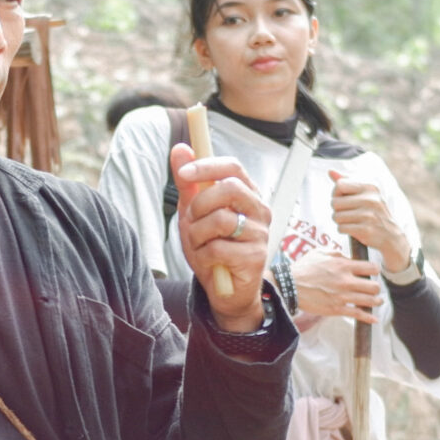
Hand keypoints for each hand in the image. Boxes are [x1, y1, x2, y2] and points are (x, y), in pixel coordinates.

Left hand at [172, 143, 270, 330]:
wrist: (225, 290)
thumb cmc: (212, 247)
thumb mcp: (193, 213)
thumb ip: (188, 183)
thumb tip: (180, 148)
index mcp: (247, 193)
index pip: (232, 167)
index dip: (206, 167)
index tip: (183, 174)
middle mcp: (259, 209)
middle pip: (229, 189)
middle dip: (200, 204)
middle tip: (193, 220)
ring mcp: (260, 233)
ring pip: (220, 220)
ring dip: (198, 234)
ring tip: (200, 245)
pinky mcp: (255, 257)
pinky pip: (218, 248)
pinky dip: (203, 255)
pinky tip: (208, 261)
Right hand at [290, 250, 383, 321]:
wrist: (289, 286)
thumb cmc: (303, 268)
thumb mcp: (320, 253)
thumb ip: (337, 253)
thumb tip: (348, 257)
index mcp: (343, 265)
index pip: (371, 268)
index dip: (374, 270)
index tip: (373, 272)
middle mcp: (346, 281)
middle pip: (374, 286)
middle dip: (375, 286)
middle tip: (373, 287)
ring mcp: (342, 296)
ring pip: (369, 300)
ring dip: (376, 301)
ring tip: (377, 300)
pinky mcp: (336, 309)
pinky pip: (358, 314)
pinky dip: (369, 317)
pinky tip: (375, 319)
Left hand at [329, 171, 410, 271]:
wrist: (391, 235)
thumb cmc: (374, 212)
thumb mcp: (366, 194)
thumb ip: (347, 181)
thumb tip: (330, 171)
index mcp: (370, 187)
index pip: (339, 185)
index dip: (336, 194)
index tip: (343, 200)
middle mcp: (370, 200)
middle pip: (334, 202)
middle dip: (337, 210)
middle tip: (348, 213)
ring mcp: (368, 215)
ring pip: (336, 217)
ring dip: (340, 221)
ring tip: (351, 221)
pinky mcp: (365, 230)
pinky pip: (341, 228)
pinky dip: (344, 230)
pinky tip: (353, 229)